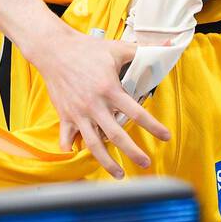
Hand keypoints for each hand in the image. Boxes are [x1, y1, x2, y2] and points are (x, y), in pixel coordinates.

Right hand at [33, 28, 169, 178]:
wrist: (54, 50)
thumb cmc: (87, 48)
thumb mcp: (116, 48)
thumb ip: (142, 51)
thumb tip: (166, 47)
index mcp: (110, 89)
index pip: (137, 113)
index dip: (153, 127)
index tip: (165, 137)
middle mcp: (95, 105)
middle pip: (116, 136)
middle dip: (133, 152)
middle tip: (146, 163)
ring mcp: (78, 112)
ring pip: (94, 144)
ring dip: (107, 162)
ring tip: (119, 174)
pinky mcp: (64, 115)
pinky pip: (67, 137)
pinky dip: (71, 148)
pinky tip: (78, 155)